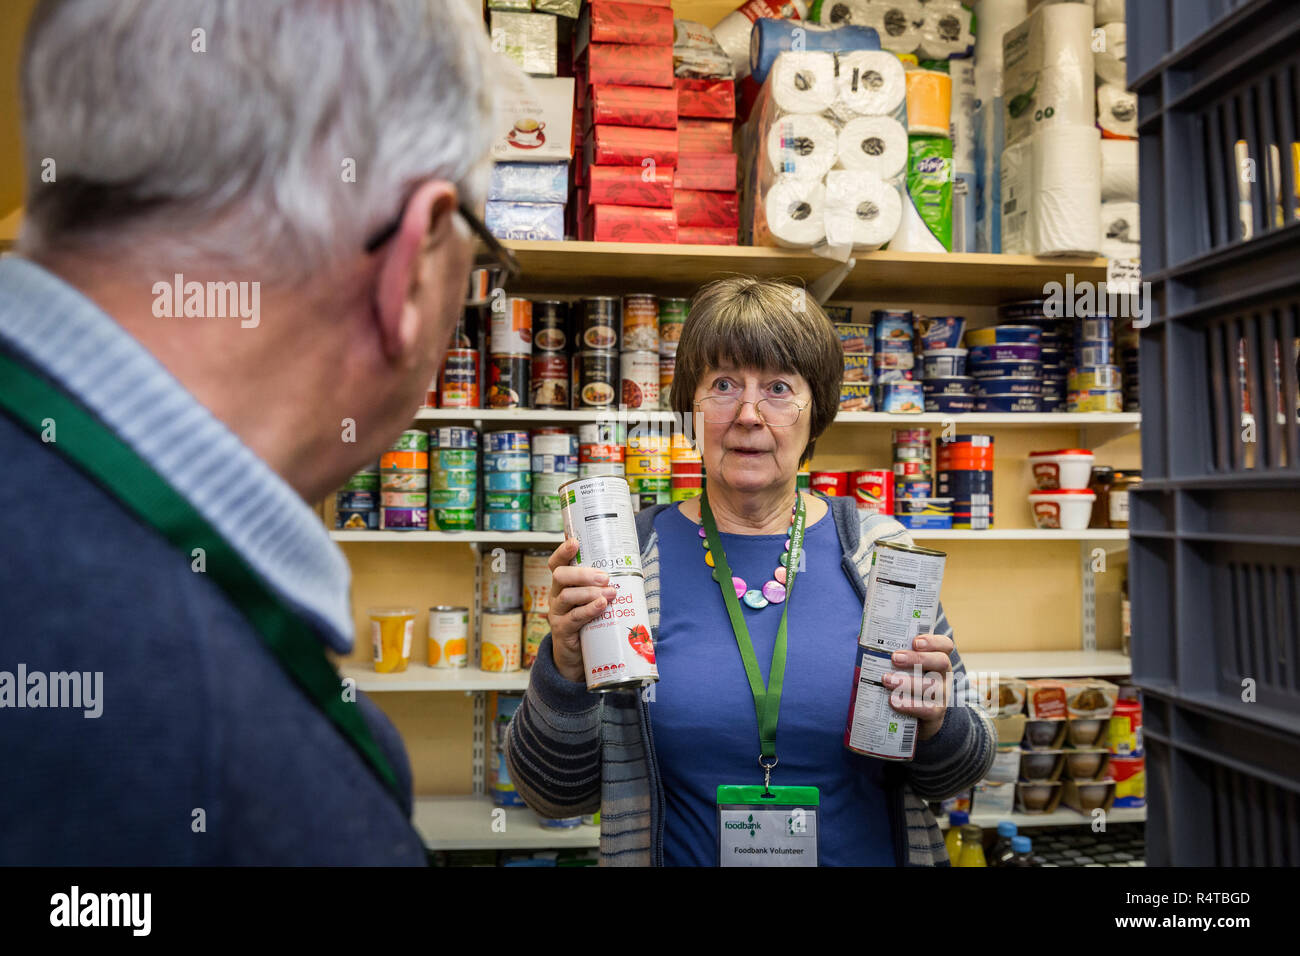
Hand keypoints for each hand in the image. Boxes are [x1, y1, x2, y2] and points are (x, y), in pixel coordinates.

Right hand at [546, 538, 615, 683]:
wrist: (577, 657)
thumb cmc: (589, 623)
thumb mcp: (593, 602)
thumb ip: (603, 587)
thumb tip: (632, 570)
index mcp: (563, 585)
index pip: (557, 563)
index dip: (563, 551)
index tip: (575, 542)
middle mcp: (556, 596)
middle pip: (561, 576)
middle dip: (583, 573)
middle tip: (605, 577)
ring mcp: (557, 613)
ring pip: (567, 595)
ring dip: (590, 592)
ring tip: (610, 593)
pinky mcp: (562, 630)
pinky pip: (573, 617)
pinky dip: (588, 610)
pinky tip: (600, 606)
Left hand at [882, 633, 951, 741]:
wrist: (917, 720)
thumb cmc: (907, 687)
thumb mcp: (904, 670)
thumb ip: (888, 654)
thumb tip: (861, 638)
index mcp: (937, 660)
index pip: (945, 646)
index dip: (933, 641)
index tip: (915, 641)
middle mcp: (943, 677)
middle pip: (942, 662)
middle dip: (918, 659)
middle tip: (894, 658)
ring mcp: (942, 696)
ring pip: (933, 686)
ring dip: (908, 682)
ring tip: (887, 680)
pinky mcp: (935, 715)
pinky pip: (927, 709)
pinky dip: (910, 705)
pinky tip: (894, 701)